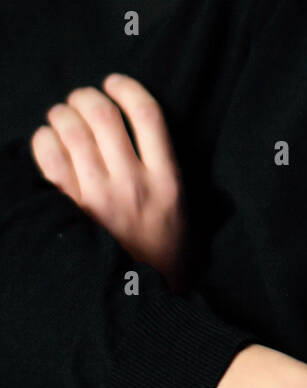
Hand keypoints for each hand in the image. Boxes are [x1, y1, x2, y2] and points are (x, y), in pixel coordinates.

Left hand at [29, 72, 188, 290]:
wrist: (140, 306)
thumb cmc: (161, 255)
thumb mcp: (182, 210)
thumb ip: (166, 170)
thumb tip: (139, 125)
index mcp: (168, 182)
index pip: (148, 114)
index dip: (127, 88)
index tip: (115, 82)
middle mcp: (133, 186)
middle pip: (104, 116)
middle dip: (87, 96)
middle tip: (81, 98)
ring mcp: (98, 201)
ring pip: (72, 132)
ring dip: (62, 114)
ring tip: (61, 116)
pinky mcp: (68, 214)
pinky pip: (49, 160)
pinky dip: (44, 141)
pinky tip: (47, 141)